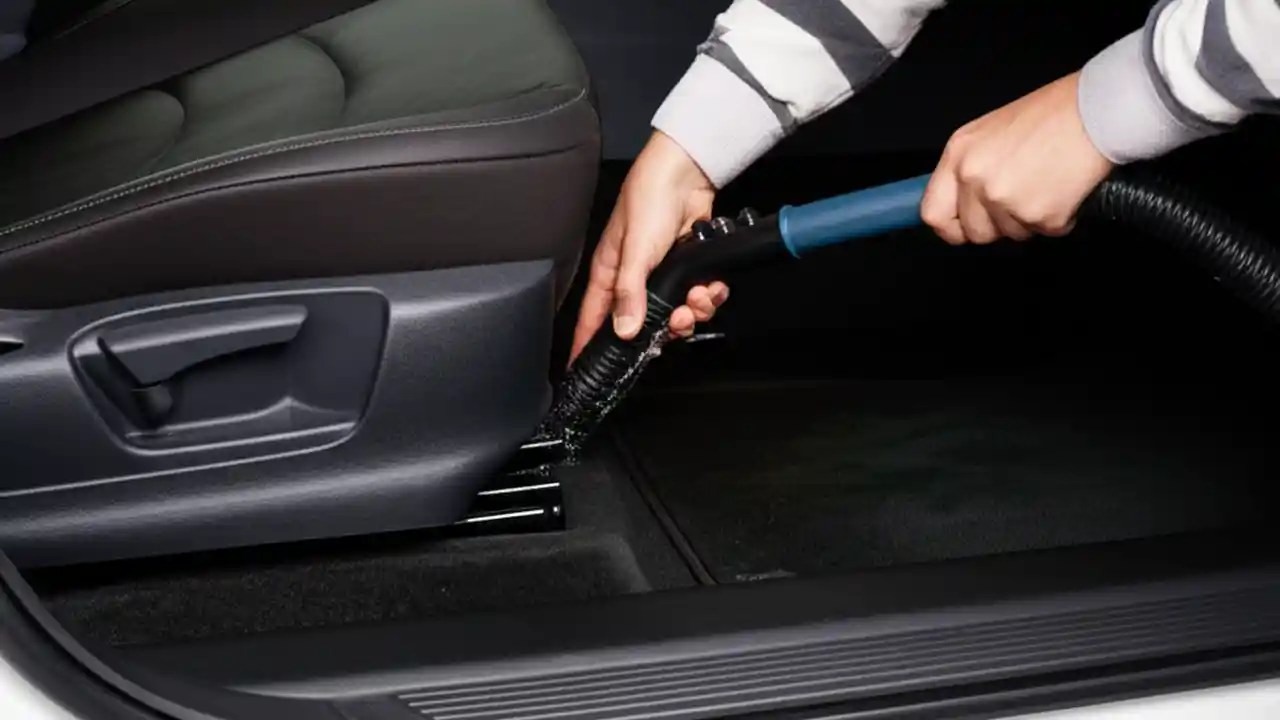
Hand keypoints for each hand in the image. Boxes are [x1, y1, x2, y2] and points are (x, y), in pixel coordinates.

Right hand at [569, 131, 726, 363]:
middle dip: (667, 328)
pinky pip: (698, 297)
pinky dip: (709, 296)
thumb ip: (630, 293)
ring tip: (700, 296)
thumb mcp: (635, 251)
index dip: (588, 346)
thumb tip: (625, 331)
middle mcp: (633, 279)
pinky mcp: (687, 268)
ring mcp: (662, 275)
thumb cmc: (648, 200)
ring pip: (676, 313)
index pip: (593, 320)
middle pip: (644, 325)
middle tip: (678, 321)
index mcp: (609, 274)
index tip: (584, 371)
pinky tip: (711, 286)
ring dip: (693, 311)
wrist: (685, 173)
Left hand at [921, 71, 1112, 243]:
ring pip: (1012, 234)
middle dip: (998, 225)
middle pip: (975, 232)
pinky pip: (1046, 232)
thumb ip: (970, 168)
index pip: (933, 213)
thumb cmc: (1052, 114)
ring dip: (1030, 219)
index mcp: (959, 155)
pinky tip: (1066, 187)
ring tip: (1047, 183)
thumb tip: (963, 202)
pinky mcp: (1040, 216)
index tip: (963, 228)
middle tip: (1020, 199)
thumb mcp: (990, 133)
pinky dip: (1060, 217)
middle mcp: (975, 179)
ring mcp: (1006, 200)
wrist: (1097, 110)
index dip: (950, 228)